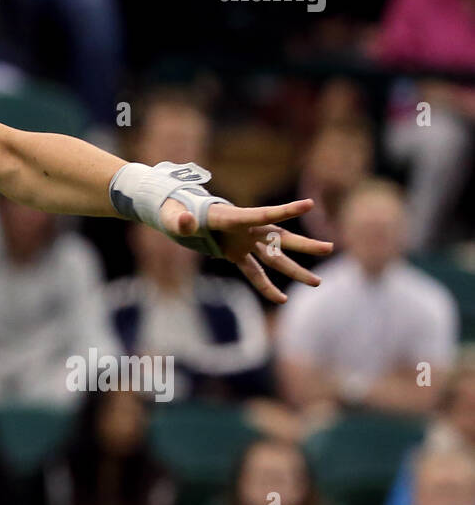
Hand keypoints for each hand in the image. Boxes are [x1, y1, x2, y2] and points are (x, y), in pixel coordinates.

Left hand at [158, 197, 333, 303]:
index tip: (309, 204)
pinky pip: (255, 272)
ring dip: (294, 270)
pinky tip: (281, 300)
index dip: (285, 210)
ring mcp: (243, 242)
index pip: (262, 214)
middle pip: (279, 238)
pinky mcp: (236, 253)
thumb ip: (180, 220)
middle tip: (330, 248)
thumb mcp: (174, 215)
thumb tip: (185, 222)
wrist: (176, 214)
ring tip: (317, 283)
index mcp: (232, 217)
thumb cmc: (175, 211)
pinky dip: (266, 285)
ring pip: (274, 257)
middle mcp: (244, 229)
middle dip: (303, 245)